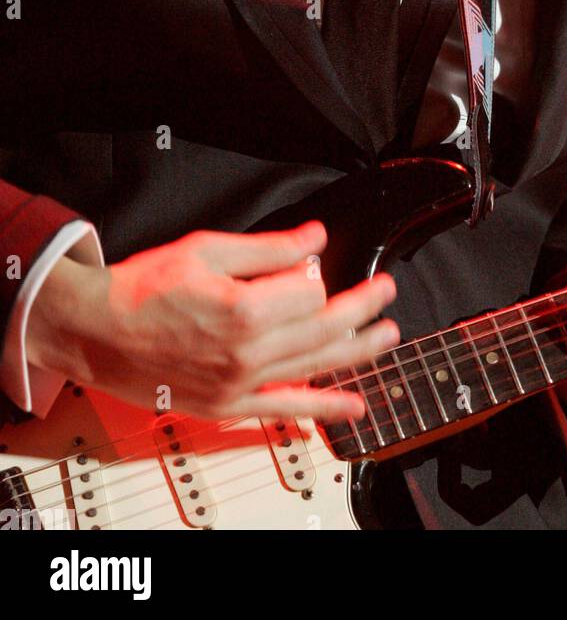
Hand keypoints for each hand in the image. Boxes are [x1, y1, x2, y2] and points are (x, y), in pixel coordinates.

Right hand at [27, 221, 398, 422]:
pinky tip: (354, 407)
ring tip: (389, 337)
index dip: (316, 273)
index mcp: (243, 310)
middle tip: (387, 291)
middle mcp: (246, 353)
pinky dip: (323, 408)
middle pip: (323, 330)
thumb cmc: (143, 289)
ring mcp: (239, 385)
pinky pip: (286, 409)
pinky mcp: (228, 406)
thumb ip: (269, 249)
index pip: (308, 291)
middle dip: (362, 308)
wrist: (95, 332)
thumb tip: (316, 239)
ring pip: (315, 367)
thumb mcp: (207, 250)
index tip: (315, 260)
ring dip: (358, 352)